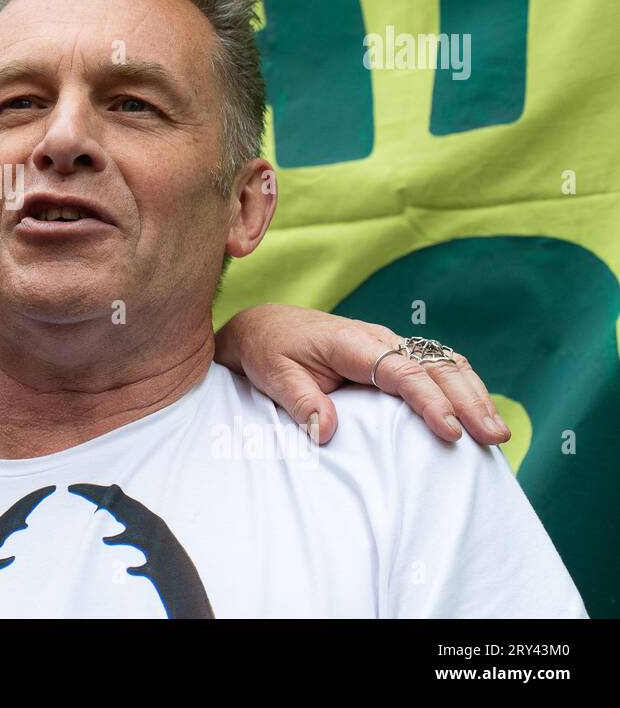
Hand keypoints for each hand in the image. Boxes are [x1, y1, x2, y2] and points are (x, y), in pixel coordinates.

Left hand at [215, 303, 511, 445]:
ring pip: (445, 362)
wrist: (266, 326)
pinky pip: (437, 366)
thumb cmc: (271, 351)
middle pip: (436, 364)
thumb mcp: (274, 376)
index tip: (451, 432)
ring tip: (498, 433)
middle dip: (469, 400)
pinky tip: (479, 414)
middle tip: (494, 437)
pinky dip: (463, 387)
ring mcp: (390, 344)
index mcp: (351, 342)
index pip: (402, 371)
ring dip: (475, 394)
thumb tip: (325, 432)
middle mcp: (378, 338)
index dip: (430, 401)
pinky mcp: (394, 354)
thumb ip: (300, 402)